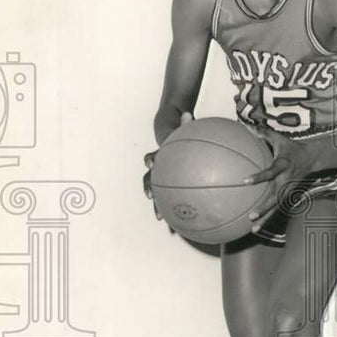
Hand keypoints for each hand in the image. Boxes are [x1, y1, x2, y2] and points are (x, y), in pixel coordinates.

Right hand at [143, 111, 193, 228]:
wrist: (170, 140)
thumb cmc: (179, 136)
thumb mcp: (182, 130)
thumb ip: (184, 124)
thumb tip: (187, 113)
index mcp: (160, 156)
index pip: (151, 158)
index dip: (150, 160)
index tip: (150, 163)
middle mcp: (157, 169)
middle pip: (149, 180)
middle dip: (149, 189)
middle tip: (151, 197)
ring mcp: (161, 178)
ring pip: (157, 193)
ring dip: (157, 205)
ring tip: (161, 217)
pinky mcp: (168, 185)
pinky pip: (171, 199)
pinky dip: (175, 210)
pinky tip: (183, 223)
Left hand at [243, 124, 315, 233]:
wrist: (313, 158)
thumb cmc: (292, 147)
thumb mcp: (280, 139)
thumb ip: (263, 133)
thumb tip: (246, 125)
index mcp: (283, 166)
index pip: (271, 172)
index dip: (260, 177)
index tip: (246, 181)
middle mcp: (286, 180)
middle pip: (275, 197)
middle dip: (264, 207)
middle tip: (251, 216)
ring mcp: (288, 190)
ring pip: (276, 206)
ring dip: (266, 218)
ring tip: (253, 228)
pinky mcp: (288, 195)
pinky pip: (277, 208)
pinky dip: (268, 217)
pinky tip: (257, 227)